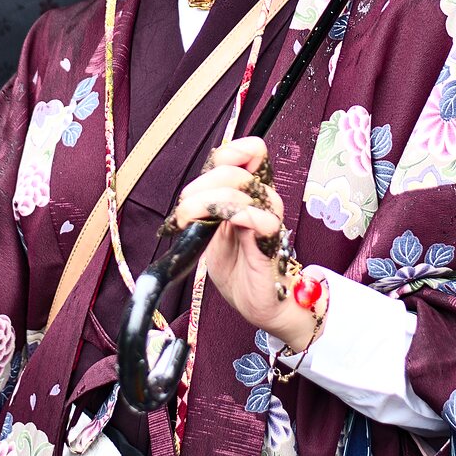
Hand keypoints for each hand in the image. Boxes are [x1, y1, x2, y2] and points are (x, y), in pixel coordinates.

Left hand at [169, 136, 315, 351]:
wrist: (256, 304)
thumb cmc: (237, 268)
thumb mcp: (211, 232)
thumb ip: (206, 208)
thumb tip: (188, 194)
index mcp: (251, 192)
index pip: (250, 151)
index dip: (226, 154)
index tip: (198, 184)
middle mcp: (263, 199)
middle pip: (237, 168)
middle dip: (201, 184)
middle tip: (183, 211)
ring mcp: (270, 218)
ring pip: (244, 187)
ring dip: (207, 199)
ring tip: (188, 220)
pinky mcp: (272, 241)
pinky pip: (258, 216)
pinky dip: (232, 214)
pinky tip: (216, 226)